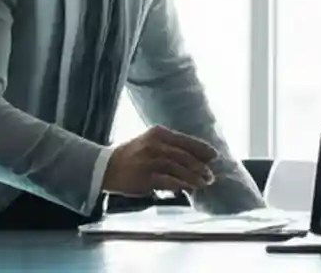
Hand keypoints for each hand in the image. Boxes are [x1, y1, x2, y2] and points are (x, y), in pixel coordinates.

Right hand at [102, 125, 217, 196]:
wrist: (105, 167)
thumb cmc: (133, 155)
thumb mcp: (151, 142)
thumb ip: (172, 147)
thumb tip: (198, 158)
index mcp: (159, 133)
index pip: (186, 140)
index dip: (202, 149)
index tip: (215, 156)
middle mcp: (155, 145)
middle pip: (185, 156)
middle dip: (201, 166)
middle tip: (211, 175)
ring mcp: (149, 161)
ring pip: (178, 169)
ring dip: (193, 177)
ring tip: (203, 183)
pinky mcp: (144, 177)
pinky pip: (167, 181)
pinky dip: (180, 185)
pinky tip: (187, 188)